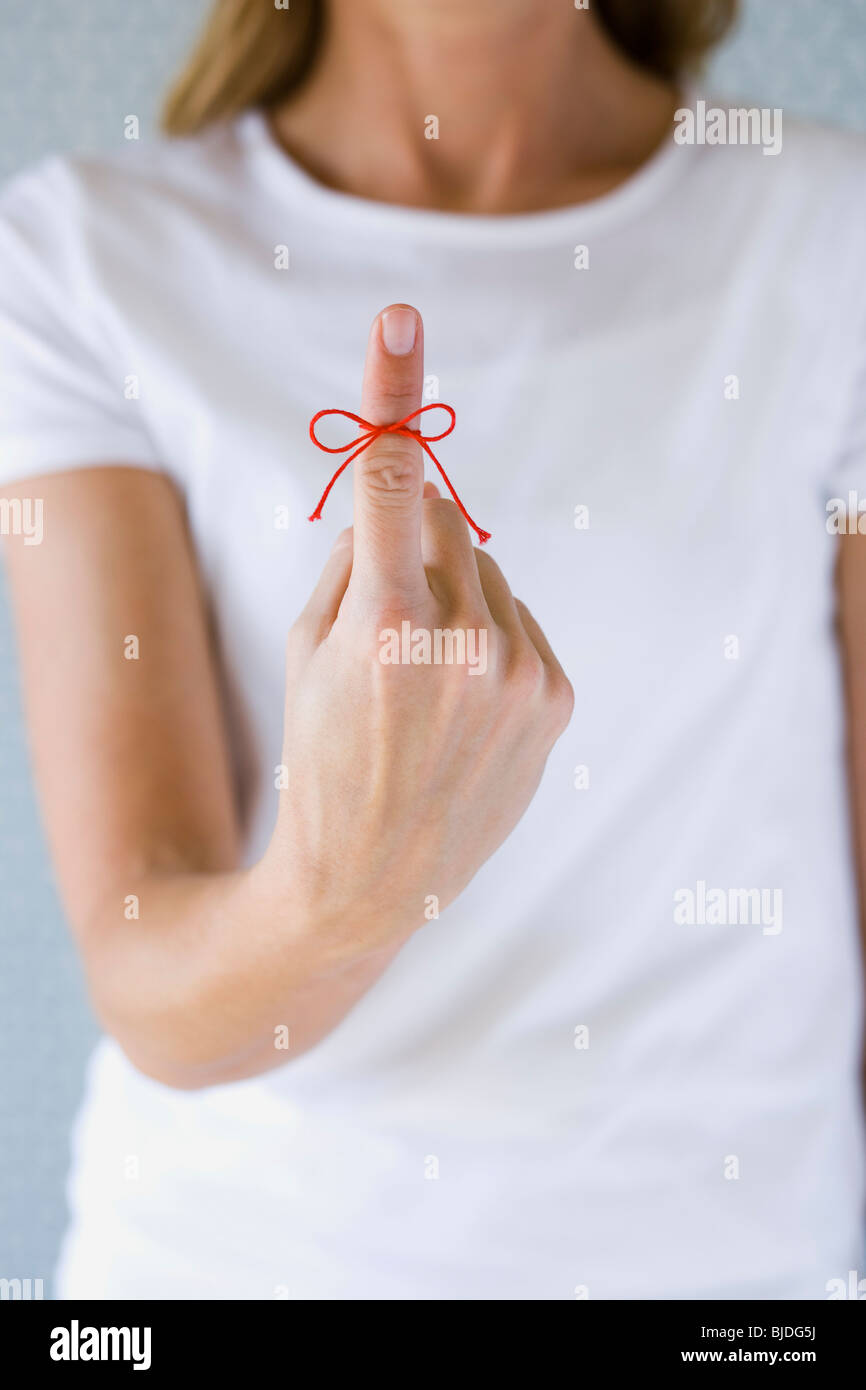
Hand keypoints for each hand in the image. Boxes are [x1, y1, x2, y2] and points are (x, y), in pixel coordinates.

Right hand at [267, 303, 573, 964]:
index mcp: (384, 629)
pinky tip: (460, 702)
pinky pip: (518, 620)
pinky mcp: (555, 697)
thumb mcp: (306, 651)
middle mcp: (463, 645)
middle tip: (382, 626)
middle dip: (412, 550)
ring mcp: (519, 673)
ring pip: (485, 574)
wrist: (366, 884)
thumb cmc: (320, 759)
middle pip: (445, 527)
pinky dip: (488, 637)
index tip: (399, 318)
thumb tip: (408, 498)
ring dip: (452, 599)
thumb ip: (354, 560)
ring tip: (421, 684)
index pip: (387, 483)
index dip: (390, 393)